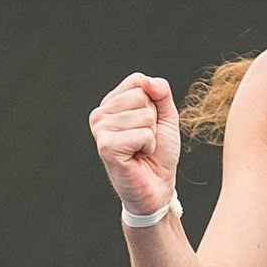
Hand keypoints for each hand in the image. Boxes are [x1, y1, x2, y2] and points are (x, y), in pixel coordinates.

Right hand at [88, 72, 181, 215]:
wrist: (157, 186)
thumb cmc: (159, 153)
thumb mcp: (166, 116)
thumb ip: (161, 92)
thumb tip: (147, 81)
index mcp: (111, 103)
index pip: (137, 80)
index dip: (153, 103)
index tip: (147, 125)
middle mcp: (100, 114)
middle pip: (141, 97)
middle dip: (152, 121)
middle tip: (143, 140)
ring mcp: (100, 130)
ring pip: (144, 116)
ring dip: (151, 136)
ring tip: (140, 150)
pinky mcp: (106, 146)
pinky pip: (142, 134)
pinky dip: (148, 147)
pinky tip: (137, 157)